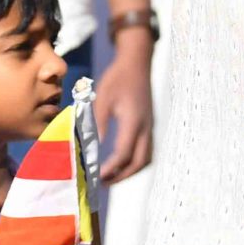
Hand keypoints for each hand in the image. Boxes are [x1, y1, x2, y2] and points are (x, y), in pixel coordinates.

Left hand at [90, 42, 154, 181]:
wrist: (137, 62)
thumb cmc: (117, 78)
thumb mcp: (102, 97)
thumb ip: (98, 122)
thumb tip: (93, 145)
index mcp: (134, 121)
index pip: (124, 153)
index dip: (111, 168)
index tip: (96, 176)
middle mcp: (145, 127)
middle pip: (139, 162)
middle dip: (122, 176)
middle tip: (102, 182)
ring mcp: (150, 127)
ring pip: (145, 159)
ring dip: (130, 171)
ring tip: (111, 176)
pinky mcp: (149, 125)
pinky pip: (146, 151)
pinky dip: (134, 162)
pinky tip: (120, 162)